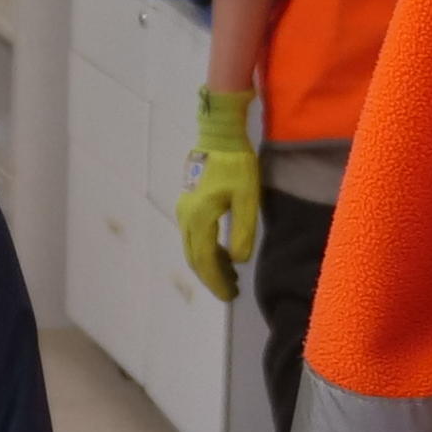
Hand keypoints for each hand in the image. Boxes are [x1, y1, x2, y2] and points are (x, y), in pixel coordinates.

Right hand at [177, 93, 263, 303]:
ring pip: (193, 248)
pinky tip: (223, 253)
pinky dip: (206, 251)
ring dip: (209, 265)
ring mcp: (184, 211)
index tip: (230, 296)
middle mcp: (186, 218)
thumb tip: (239, 260)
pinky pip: (193, 237)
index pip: (205, 260)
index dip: (217, 281)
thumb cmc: (236, 164)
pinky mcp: (188, 205)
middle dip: (212, 278)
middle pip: (195, 258)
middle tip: (231, 292)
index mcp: (200, 218)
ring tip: (230, 276)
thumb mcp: (246, 198)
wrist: (218, 135)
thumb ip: (243, 230)